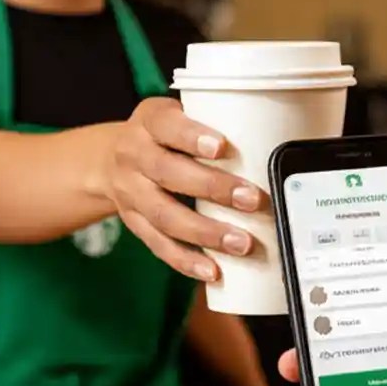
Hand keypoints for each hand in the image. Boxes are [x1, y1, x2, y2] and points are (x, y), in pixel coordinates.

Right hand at [105, 97, 264, 281]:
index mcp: (149, 122)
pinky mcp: (134, 223)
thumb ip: (214, 121)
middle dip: (213, 188)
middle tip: (253, 200)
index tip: (222, 146)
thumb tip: (278, 134)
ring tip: (241, 244)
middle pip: (168, 173)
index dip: (192, 136)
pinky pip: (158, 245)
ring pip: (165, 216)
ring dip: (205, 233)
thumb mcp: (177, 115)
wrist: (108, 160)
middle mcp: (133, 156)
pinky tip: (212, 270)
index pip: (166, 125)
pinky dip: (186, 260)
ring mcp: (131, 193)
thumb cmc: (163, 136)